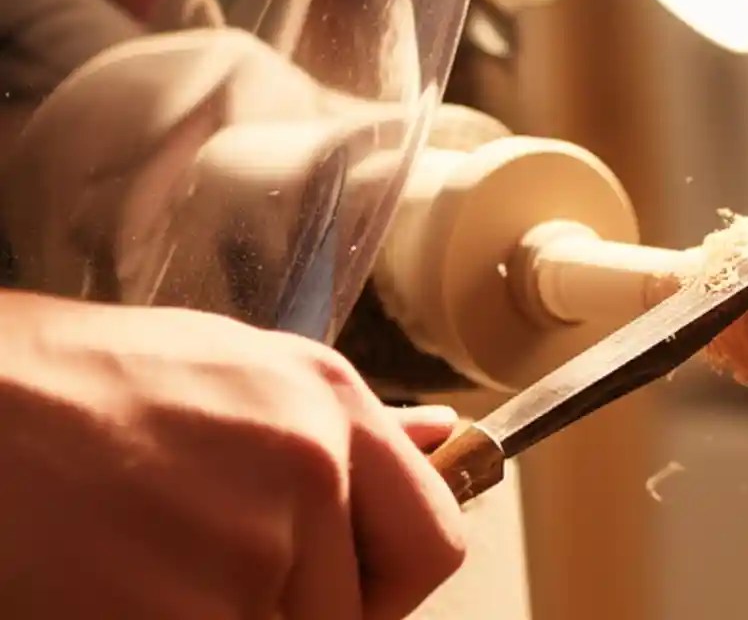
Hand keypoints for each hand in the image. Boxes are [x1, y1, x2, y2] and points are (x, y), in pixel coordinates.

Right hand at [0, 291, 464, 618]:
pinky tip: (121, 593)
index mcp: (332, 405)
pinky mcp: (183, 616)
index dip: (388, 587)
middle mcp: (309, 470)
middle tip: (215, 579)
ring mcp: (247, 548)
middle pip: (352, 616)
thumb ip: (351, 423)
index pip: (431, 544)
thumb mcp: (244, 368)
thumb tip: (445, 439)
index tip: (346, 590)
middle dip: (292, 613)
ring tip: (152, 570)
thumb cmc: (88, 381)